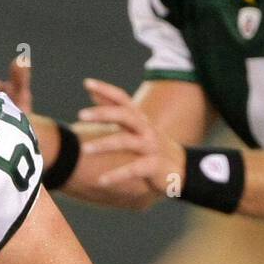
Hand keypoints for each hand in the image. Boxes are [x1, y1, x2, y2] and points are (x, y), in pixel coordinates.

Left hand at [79, 79, 185, 196]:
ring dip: (104, 144)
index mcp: (139, 119)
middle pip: (125, 115)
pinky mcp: (154, 166)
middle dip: (103, 113)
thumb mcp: (136, 127)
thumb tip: (93, 95)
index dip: (106, 89)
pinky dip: (116, 175)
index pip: (123, 99)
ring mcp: (151, 146)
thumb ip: (115, 113)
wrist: (181, 169)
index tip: (86, 82)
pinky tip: (101, 181)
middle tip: (81, 114)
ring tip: (85, 149)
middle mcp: (146, 129)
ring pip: (126, 141)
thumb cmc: (152, 146)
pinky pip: (133, 169)